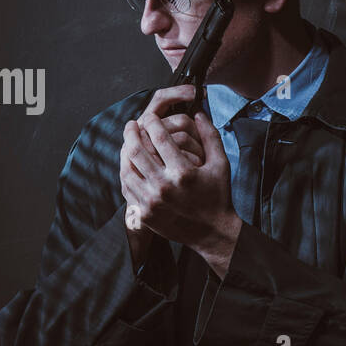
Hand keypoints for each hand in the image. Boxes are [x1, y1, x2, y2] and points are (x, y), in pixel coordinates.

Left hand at [120, 85, 205, 265]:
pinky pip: (127, 187)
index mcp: (183, 172)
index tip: (150, 117)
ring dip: (125, 151)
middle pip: (137, 150)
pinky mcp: (145, 213)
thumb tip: (198, 112)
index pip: (160, 138)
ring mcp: (152, 202)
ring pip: (127, 168)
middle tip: (131, 124)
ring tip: (128, 142)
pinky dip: (126, 172)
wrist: (213, 233)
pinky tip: (129, 164)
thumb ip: (210, 136)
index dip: (152, 123)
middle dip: (132, 132)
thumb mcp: (221, 164)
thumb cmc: (218, 196)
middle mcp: (165, 187)